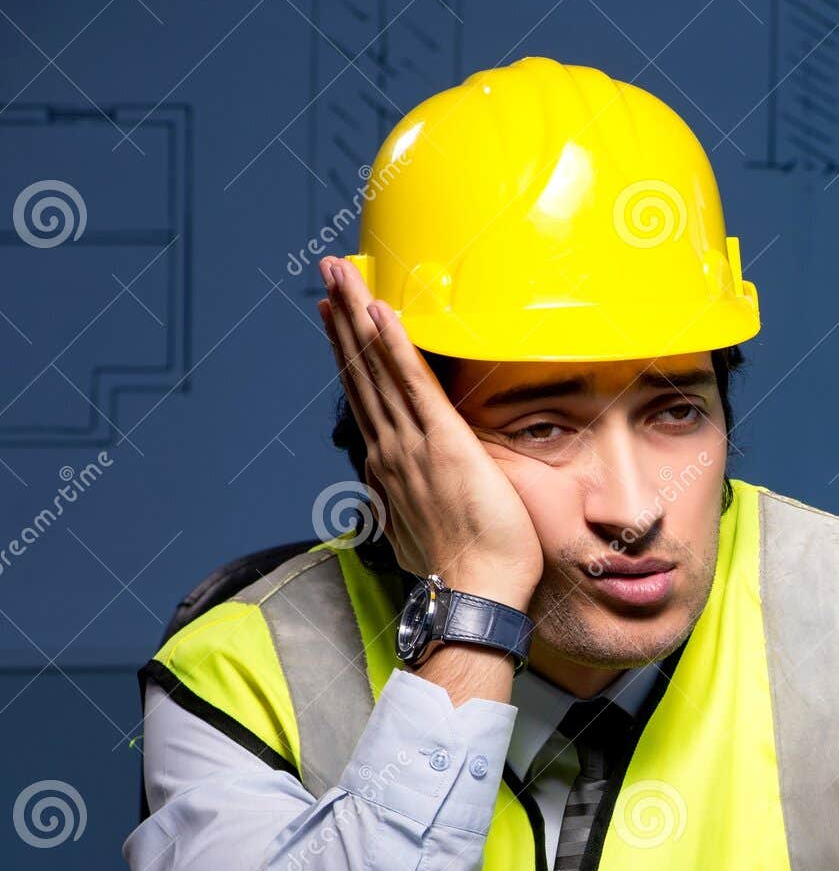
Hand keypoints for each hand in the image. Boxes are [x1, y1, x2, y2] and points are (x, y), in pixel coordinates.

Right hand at [316, 257, 541, 608]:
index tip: (336, 318)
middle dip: (343, 319)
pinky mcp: (443, 445)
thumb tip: (408, 499)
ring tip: (343, 274)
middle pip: (362, 373)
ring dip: (359, 317)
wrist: (476, 597)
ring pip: (378, 370)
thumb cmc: (467, 572)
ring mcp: (412, 446)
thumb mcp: (430, 531)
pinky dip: (395, 347)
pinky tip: (380, 312)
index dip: (349, 354)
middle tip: (329, 273)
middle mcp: (392, 451)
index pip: (367, 399)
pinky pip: (414, 386)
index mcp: (391, 468)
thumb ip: (415, 504)